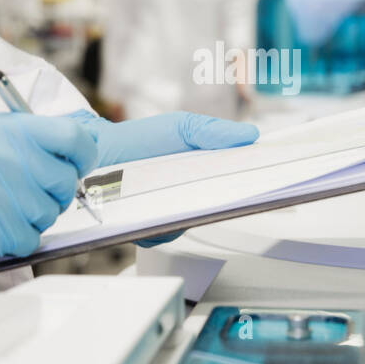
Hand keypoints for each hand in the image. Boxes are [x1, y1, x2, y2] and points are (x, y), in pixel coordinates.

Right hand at [0, 113, 97, 286]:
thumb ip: (20, 141)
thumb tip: (73, 152)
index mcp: (0, 129)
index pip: (71, 137)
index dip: (82, 157)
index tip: (76, 168)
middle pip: (64, 181)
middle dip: (53, 197)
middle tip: (22, 201)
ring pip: (48, 215)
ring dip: (29, 222)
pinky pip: (27, 240)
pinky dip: (12, 243)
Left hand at [67, 109, 258, 247]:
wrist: (95, 153)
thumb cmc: (139, 141)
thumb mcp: (180, 128)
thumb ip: (212, 131)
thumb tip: (249, 135)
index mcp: (201, 175)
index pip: (234, 185)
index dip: (253, 185)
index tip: (269, 180)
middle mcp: (188, 200)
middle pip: (218, 209)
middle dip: (228, 199)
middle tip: (230, 189)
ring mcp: (167, 217)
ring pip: (190, 224)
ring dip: (188, 211)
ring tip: (176, 193)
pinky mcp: (145, 231)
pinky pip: (162, 235)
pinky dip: (160, 223)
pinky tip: (151, 208)